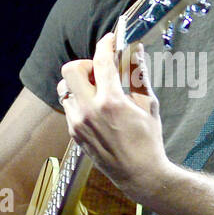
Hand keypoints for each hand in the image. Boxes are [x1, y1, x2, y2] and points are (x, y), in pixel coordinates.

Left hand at [57, 31, 168, 201]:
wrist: (140, 175)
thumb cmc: (148, 140)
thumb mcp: (148, 104)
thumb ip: (139, 75)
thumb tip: (136, 51)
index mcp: (111, 100)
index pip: (101, 61)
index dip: (105, 44)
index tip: (109, 40)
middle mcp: (90, 110)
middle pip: (69, 69)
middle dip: (84, 64)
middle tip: (99, 72)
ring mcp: (78, 122)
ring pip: (65, 88)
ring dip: (79, 84)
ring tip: (97, 91)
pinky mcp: (74, 133)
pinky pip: (69, 106)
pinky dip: (79, 101)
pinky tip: (95, 109)